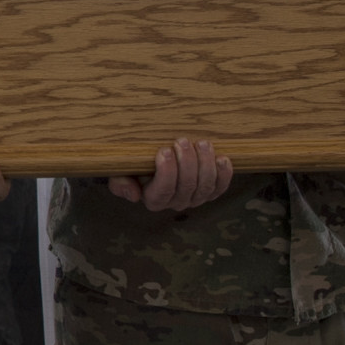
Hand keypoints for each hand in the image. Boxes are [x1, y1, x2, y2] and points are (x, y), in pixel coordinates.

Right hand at [108, 138, 233, 213]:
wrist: (153, 160)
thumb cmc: (135, 165)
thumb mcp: (120, 172)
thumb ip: (120, 183)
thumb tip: (134, 195)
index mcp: (154, 199)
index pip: (163, 191)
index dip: (166, 172)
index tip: (164, 150)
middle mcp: (176, 203)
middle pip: (187, 187)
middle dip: (187, 162)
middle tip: (182, 141)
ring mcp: (195, 198)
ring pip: (205, 186)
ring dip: (206, 164)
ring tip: (202, 143)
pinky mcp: (210, 191)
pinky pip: (220, 187)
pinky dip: (224, 174)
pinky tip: (222, 159)